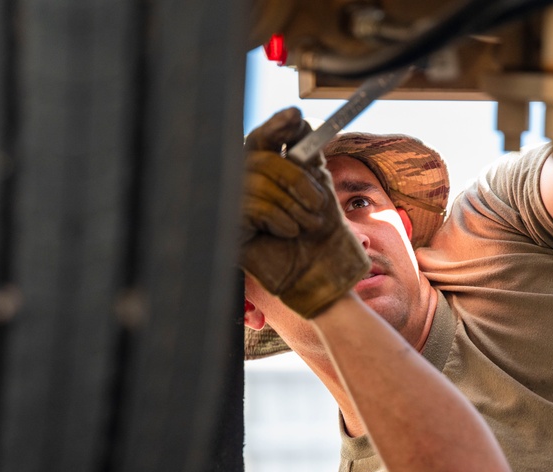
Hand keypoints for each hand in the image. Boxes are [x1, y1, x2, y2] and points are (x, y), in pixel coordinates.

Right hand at [242, 108, 369, 318]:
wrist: (321, 274)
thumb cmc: (322, 235)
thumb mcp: (319, 186)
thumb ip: (306, 154)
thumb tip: (296, 117)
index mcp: (266, 172)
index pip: (263, 138)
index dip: (275, 126)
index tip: (295, 117)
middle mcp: (245, 184)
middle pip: (259, 155)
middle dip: (295, 176)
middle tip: (319, 201)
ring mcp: (235, 206)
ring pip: (256, 179)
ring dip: (293, 203)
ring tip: (310, 224)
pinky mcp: (230, 229)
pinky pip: (251, 206)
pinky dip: (278, 217)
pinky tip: (290, 233)